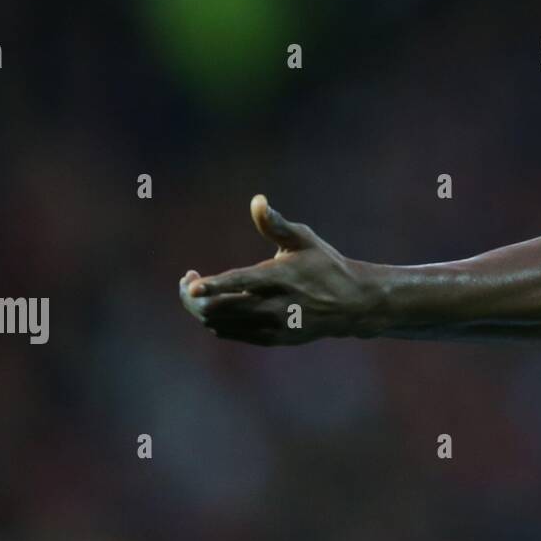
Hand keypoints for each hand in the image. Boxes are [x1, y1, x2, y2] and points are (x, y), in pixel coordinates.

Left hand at [179, 195, 373, 344]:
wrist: (352, 304)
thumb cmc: (325, 264)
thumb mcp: (304, 240)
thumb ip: (275, 224)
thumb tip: (256, 201)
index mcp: (283, 277)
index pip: (242, 282)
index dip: (214, 285)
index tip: (191, 284)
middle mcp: (278, 305)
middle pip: (223, 308)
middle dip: (196, 296)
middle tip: (189, 281)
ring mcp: (275, 326)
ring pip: (223, 323)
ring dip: (203, 309)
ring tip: (198, 292)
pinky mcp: (274, 339)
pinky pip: (233, 333)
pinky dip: (217, 321)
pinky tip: (216, 305)